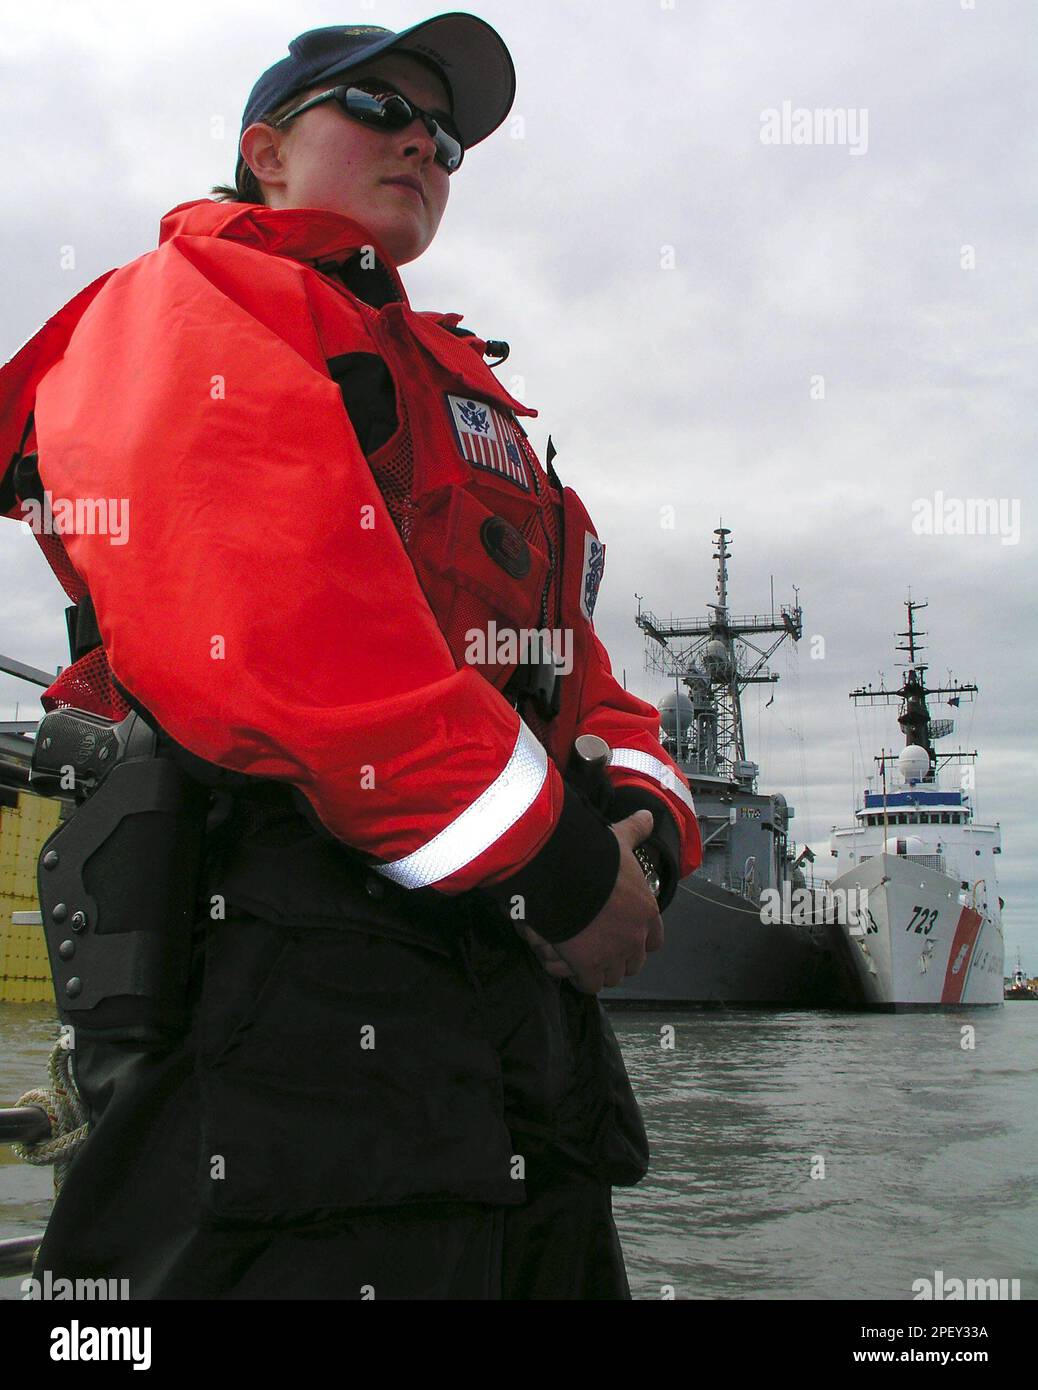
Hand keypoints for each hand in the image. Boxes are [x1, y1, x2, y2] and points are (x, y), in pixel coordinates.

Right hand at [513, 809, 663, 992]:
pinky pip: (589, 984)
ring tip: (583, 959)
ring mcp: (613, 954)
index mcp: (646, 912)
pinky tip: (569, 967)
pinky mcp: (588, 966)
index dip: (640, 939)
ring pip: (613, 976)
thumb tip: (649, 815)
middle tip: (601, 949)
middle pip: (634, 963)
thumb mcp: (620, 840)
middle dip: (620, 959)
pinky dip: (580, 978)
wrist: (569, 875)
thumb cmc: (596, 857)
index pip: (654, 940)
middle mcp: (634, 937)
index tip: (626, 934)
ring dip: (600, 970)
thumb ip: (636, 830)